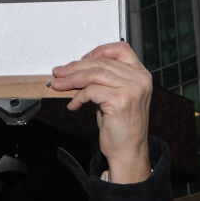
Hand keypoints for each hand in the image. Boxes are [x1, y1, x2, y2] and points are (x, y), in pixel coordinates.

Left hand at [50, 42, 151, 182]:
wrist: (128, 151)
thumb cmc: (120, 125)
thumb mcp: (114, 96)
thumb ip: (104, 80)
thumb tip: (77, 69)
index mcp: (140, 74)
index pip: (121, 49)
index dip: (98, 51)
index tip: (80, 59)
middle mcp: (139, 79)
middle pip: (101, 63)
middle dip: (76, 67)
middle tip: (59, 72)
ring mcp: (132, 89)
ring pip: (94, 74)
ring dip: (72, 79)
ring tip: (58, 85)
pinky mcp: (121, 100)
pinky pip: (91, 91)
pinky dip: (78, 97)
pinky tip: (73, 105)